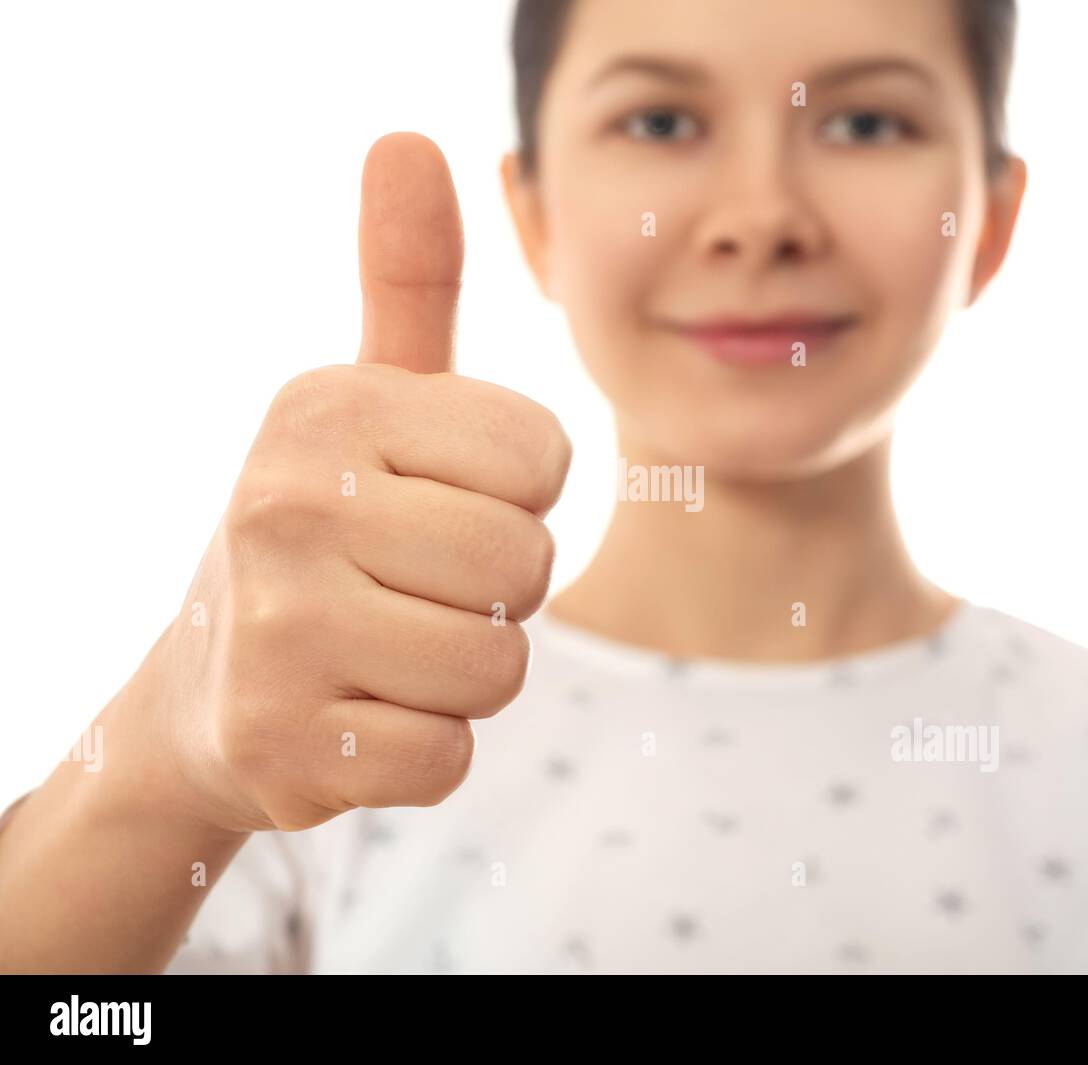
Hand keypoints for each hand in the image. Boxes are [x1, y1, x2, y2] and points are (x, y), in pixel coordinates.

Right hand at [135, 133, 569, 833]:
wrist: (209, 688)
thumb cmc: (328, 530)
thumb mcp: (365, 404)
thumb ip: (408, 282)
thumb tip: (409, 137)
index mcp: (328, 408)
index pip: (544, 458)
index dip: (515, 497)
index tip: (437, 505)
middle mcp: (286, 503)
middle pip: (527, 566)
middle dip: (494, 592)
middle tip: (410, 590)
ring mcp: (276, 631)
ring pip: (498, 668)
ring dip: (464, 675)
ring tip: (387, 651)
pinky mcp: (281, 745)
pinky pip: (448, 757)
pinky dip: (425, 751)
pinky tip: (360, 717)